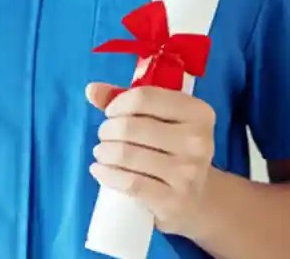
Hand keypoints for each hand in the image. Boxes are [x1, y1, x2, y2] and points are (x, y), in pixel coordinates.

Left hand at [85, 82, 216, 237]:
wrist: (198, 197)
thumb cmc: (174, 149)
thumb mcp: (161, 119)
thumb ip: (127, 100)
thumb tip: (92, 90)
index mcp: (198, 112)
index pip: (144, 97)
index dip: (118, 103)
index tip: (111, 113)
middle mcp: (197, 140)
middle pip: (130, 127)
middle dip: (107, 130)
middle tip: (105, 136)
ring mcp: (187, 172)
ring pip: (126, 154)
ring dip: (104, 152)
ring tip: (102, 152)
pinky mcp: (173, 199)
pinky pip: (129, 182)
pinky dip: (107, 174)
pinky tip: (98, 169)